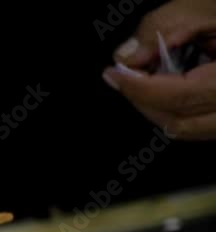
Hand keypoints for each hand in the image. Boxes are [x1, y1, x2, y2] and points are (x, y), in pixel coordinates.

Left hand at [103, 0, 215, 139]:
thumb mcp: (206, 6)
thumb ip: (166, 26)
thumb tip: (128, 56)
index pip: (186, 94)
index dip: (143, 88)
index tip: (114, 74)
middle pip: (183, 119)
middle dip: (143, 99)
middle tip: (120, 77)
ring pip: (188, 129)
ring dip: (156, 108)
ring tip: (140, 81)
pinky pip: (199, 127)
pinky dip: (173, 111)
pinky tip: (162, 89)